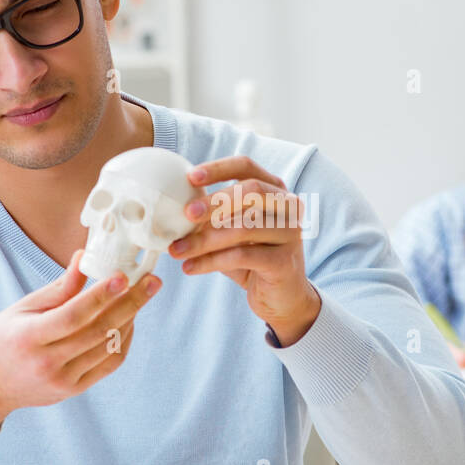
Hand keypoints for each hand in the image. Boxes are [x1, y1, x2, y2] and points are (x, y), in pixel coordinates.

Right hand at [0, 250, 160, 432]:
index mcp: (29, 338)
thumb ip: (58, 289)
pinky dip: (123, 340)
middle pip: (98, 331)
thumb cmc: (3, 338)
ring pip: (108, 347)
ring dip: (130, 319)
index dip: (100, 296)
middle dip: (130, 303)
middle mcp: (47, 362)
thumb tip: (85, 258)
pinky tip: (128, 320)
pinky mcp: (74, 389)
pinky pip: (109, 363)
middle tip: (152, 282)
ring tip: (142, 295)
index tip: (123, 276)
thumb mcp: (22, 308)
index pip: (73, 316)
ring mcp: (63, 380)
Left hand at [168, 155, 318, 345]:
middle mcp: (288, 207)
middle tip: (185, 215)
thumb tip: (173, 204)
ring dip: (204, 240)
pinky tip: (190, 267)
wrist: (282, 297)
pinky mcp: (284, 262)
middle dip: (214, 202)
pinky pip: (242, 256)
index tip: (190, 178)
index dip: (218, 168)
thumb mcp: (234, 231)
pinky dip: (211, 261)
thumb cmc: (253, 259)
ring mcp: (290, 234)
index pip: (246, 167)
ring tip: (176, 251)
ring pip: (243, 228)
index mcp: (275, 190)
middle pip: (250, 191)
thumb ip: (215, 215)